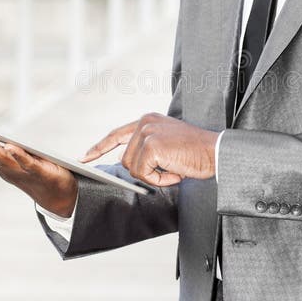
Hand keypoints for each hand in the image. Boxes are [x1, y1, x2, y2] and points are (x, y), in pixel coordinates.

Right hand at [0, 116, 77, 215]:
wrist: (59, 196)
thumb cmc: (36, 171)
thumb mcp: (14, 156)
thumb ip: (1, 144)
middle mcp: (4, 167)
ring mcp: (20, 171)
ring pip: (0, 157)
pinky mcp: (40, 172)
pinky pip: (27, 163)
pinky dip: (18, 156)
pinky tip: (10, 145)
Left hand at [81, 113, 217, 186]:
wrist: (216, 152)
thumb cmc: (197, 152)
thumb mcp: (168, 143)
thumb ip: (148, 147)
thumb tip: (130, 165)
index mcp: (148, 120)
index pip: (117, 134)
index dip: (100, 147)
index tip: (85, 157)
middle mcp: (145, 123)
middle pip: (125, 160)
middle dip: (145, 172)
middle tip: (171, 168)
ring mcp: (147, 134)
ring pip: (133, 169)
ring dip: (154, 177)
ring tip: (175, 167)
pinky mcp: (151, 147)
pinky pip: (144, 175)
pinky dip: (160, 180)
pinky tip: (176, 172)